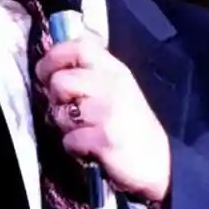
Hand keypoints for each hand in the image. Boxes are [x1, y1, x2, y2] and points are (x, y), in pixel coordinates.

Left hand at [34, 34, 170, 203]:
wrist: (162, 162)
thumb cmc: (133, 125)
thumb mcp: (118, 89)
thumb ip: (90, 75)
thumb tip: (52, 69)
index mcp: (115, 70)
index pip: (79, 46)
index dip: (54, 57)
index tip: (46, 72)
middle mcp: (112, 85)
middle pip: (60, 81)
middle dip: (55, 98)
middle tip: (68, 108)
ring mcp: (109, 112)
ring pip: (61, 112)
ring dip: (64, 125)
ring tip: (83, 130)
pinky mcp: (105, 139)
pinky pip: (69, 140)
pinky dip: (74, 148)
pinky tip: (89, 148)